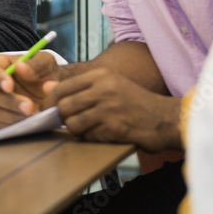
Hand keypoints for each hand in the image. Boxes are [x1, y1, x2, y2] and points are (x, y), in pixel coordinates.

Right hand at [0, 53, 57, 128]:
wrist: (53, 94)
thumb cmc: (45, 74)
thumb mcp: (46, 62)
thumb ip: (36, 63)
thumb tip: (20, 67)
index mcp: (0, 66)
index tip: (9, 86)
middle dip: (9, 101)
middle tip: (28, 106)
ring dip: (13, 115)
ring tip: (33, 116)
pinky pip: (0, 126)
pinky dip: (13, 126)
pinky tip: (28, 123)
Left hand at [43, 68, 181, 151]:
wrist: (165, 118)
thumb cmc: (134, 102)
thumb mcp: (110, 84)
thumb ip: (81, 87)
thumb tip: (47, 90)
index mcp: (100, 75)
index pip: (62, 87)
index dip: (50, 102)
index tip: (48, 111)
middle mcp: (104, 89)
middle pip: (64, 106)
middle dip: (62, 118)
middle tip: (66, 123)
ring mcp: (110, 108)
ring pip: (74, 123)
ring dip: (76, 130)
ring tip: (87, 128)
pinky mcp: (117, 128)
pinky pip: (90, 136)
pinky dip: (91, 138)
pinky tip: (103, 134)